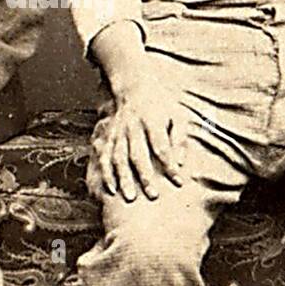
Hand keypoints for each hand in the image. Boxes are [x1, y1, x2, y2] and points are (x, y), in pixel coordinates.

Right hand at [92, 68, 187, 201]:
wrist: (134, 87)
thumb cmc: (162, 106)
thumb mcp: (177, 115)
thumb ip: (180, 138)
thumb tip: (180, 164)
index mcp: (152, 120)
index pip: (161, 146)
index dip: (169, 164)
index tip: (179, 181)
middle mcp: (132, 126)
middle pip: (138, 154)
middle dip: (145, 176)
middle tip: (153, 196)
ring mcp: (117, 132)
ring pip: (118, 158)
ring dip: (124, 179)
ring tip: (130, 198)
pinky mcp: (107, 137)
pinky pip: (104, 157)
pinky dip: (106, 174)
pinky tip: (111, 189)